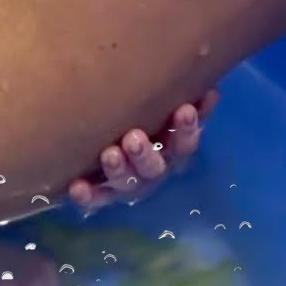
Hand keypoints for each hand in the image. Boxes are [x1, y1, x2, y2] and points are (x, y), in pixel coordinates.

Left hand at [68, 89, 219, 211]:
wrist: (108, 138)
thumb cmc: (140, 115)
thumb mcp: (161, 108)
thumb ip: (183, 98)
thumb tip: (209, 87)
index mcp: (170, 150)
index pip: (184, 144)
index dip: (187, 130)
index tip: (184, 110)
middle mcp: (151, 170)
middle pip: (154, 168)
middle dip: (145, 155)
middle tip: (133, 138)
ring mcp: (127, 183)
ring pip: (125, 182)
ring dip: (119, 170)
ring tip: (110, 154)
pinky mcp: (101, 192)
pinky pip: (96, 197)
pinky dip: (88, 195)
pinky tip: (77, 187)